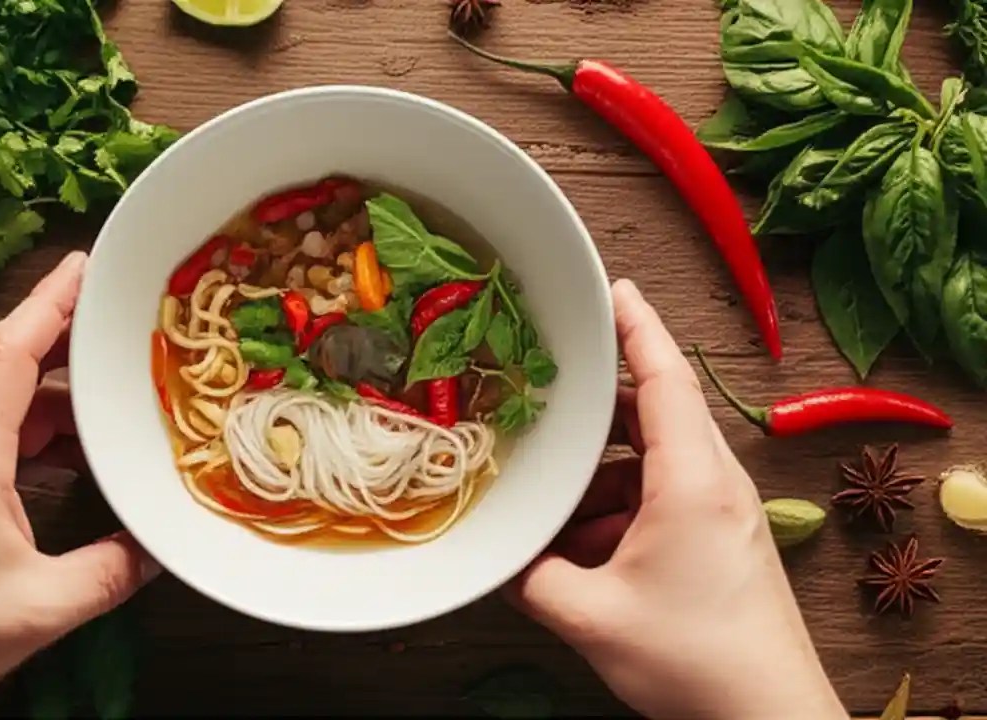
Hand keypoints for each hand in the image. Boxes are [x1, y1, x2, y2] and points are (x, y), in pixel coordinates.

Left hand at [0, 252, 158, 719]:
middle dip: (58, 325)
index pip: (7, 355)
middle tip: (113, 308)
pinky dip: (35, 419)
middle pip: (1, 358)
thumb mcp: (40, 607)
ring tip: (107, 379)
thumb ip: (110, 572)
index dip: (49, 304)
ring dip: (50, 379)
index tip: (85, 266)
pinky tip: (72, 446)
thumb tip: (159, 550)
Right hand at [506, 280, 845, 719]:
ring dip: (599, 474)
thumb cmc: (697, 660)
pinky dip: (615, 509)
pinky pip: (658, 499)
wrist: (767, 717)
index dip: (634, 326)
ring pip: (649, 462)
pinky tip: (578, 547)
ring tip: (552, 499)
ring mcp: (718, 512)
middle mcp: (713, 484)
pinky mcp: (716, 541)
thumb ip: (533, 579)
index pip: (662, 377)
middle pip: (651, 413)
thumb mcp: (592, 616)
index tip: (610, 287)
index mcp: (691, 480)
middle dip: (595, 407)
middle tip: (544, 394)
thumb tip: (501, 559)